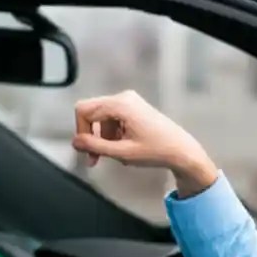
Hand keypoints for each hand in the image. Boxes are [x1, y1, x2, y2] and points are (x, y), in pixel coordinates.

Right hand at [72, 90, 217, 195]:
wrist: (181, 150)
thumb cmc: (157, 151)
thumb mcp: (122, 152)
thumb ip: (95, 147)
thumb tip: (75, 142)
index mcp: (121, 104)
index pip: (84, 111)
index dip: (80, 131)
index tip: (87, 151)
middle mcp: (124, 98)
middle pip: (90, 112)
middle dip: (91, 136)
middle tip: (95, 159)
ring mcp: (130, 101)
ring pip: (101, 118)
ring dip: (103, 138)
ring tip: (116, 155)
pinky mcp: (133, 108)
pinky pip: (112, 119)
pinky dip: (113, 135)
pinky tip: (123, 147)